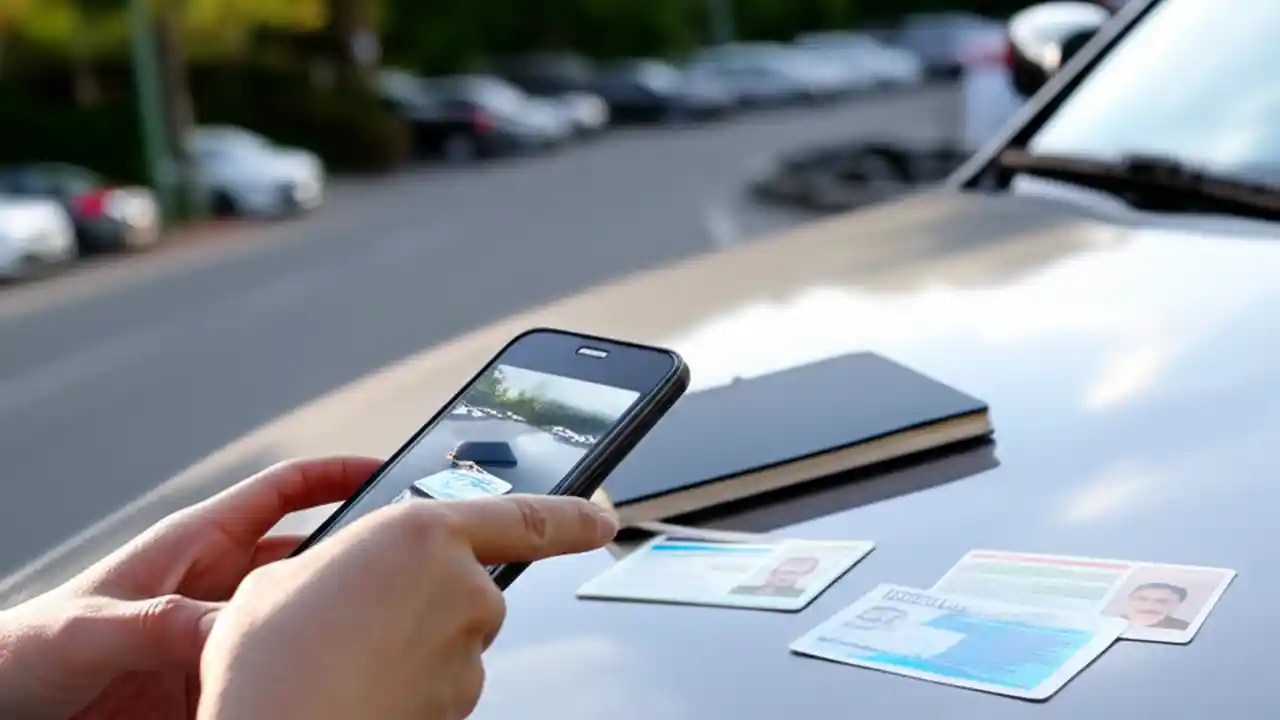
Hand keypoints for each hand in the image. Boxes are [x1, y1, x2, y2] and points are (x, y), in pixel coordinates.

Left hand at [0, 456, 381, 719]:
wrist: (2, 712)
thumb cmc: (24, 653)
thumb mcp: (89, 627)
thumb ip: (160, 620)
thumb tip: (232, 626)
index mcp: (194, 545)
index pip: (281, 493)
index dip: (335, 473)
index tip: (386, 470)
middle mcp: (216, 586)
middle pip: (304, 559)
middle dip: (350, 559)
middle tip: (396, 569)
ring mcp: (219, 636)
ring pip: (294, 621)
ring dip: (323, 627)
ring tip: (361, 633)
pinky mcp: (215, 683)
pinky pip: (271, 674)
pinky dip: (296, 678)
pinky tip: (315, 684)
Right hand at [197, 494, 618, 719]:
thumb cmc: (273, 656)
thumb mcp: (286, 575)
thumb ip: (347, 560)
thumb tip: (351, 579)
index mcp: (424, 533)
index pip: (526, 518)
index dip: (571, 516)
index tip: (600, 519)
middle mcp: (463, 587)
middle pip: (469, 587)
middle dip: (427, 599)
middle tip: (359, 617)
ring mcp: (467, 651)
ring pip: (453, 639)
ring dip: (414, 644)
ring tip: (347, 659)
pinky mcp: (462, 703)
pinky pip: (441, 682)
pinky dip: (411, 684)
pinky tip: (361, 686)